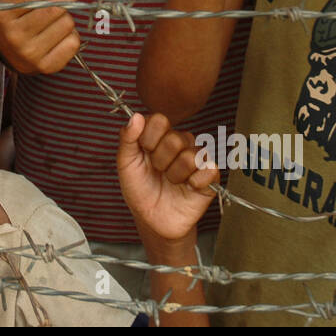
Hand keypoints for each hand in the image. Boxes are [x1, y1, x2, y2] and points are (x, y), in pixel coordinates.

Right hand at [0, 0, 87, 74]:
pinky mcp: (46, 66)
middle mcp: (14, 34)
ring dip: (69, 15)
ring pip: (66, 24)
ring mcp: (30, 52)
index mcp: (5, 12)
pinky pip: (73, 43)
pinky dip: (73, 34)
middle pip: (54, 8)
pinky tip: (61, 33)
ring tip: (60, 15)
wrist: (12, 51)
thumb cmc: (22, 11)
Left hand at [117, 113, 217, 243]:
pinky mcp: (210, 176)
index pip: (159, 120)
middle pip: (176, 138)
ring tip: (171, 182)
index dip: (149, 138)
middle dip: (160, 161)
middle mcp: (180, 142)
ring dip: (175, 175)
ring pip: (191, 156)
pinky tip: (188, 188)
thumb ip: (127, 139)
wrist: (152, 220)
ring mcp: (196, 158)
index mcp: (159, 135)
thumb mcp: (126, 164)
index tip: (143, 152)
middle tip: (157, 171)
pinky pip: (210, 169)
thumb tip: (135, 116)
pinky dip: (194, 182)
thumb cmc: (139, 189)